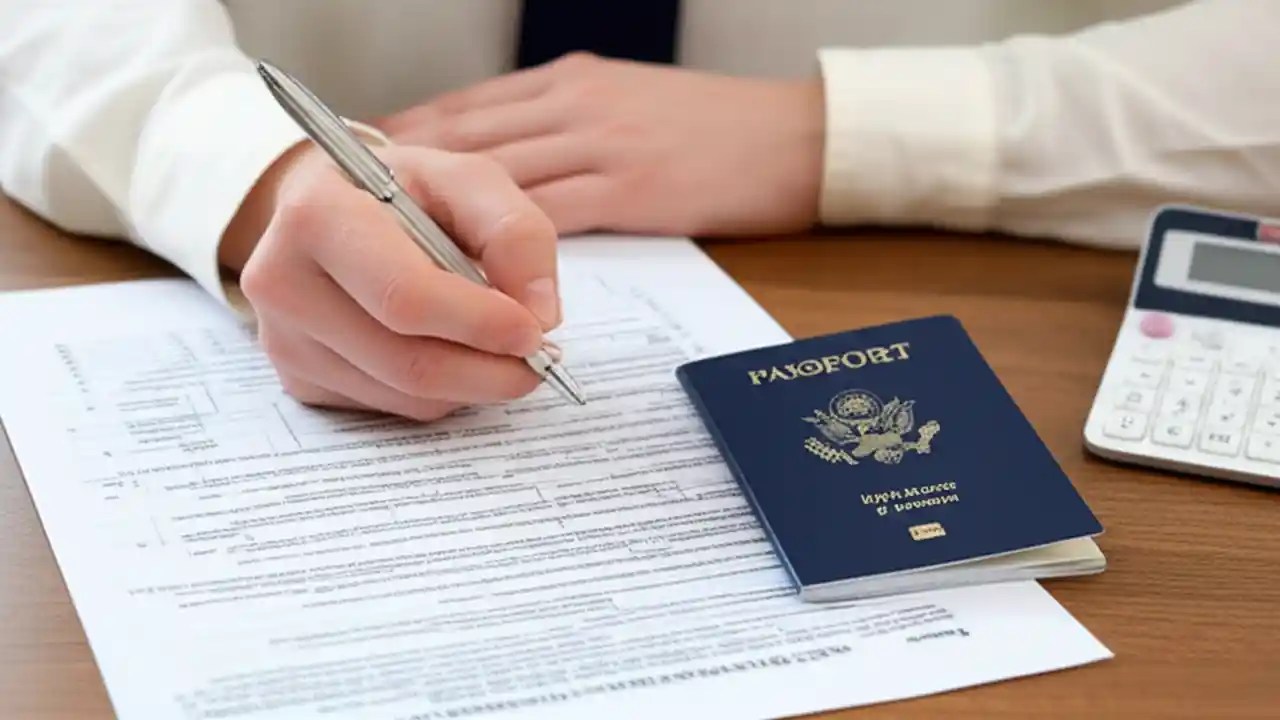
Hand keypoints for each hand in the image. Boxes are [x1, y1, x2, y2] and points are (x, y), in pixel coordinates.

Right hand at [219, 142, 560, 420]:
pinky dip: (440, 392)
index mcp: (317, 214)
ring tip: (497, 348)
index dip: (481, 324)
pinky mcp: (298, 381)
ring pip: (406, 397)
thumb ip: (516, 233)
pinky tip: (446, 350)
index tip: (535, 331)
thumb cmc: (404, 192)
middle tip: (540, 360)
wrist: (330, 210)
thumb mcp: (467, 180)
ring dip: (472, 384)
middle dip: (490, 370)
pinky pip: (391, 408)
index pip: (405, 297)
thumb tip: (540, 316)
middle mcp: (282, 282)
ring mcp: (283, 340)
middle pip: (407, 362)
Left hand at [374, 52, 825, 236]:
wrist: (794, 135)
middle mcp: (576, 105)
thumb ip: (574, 123)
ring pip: (498, 180)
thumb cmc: (718, 127)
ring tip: (398, 247)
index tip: (368, 160)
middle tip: (354, 208)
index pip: (474, 106)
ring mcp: (601, 143)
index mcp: (573, 82)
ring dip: (449, 216)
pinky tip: (471, 271)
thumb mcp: (632, 102)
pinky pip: (549, 218)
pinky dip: (503, 248)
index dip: (416, 133)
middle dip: (410, 174)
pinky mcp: (629, 189)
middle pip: (470, 137)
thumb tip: (523, 160)